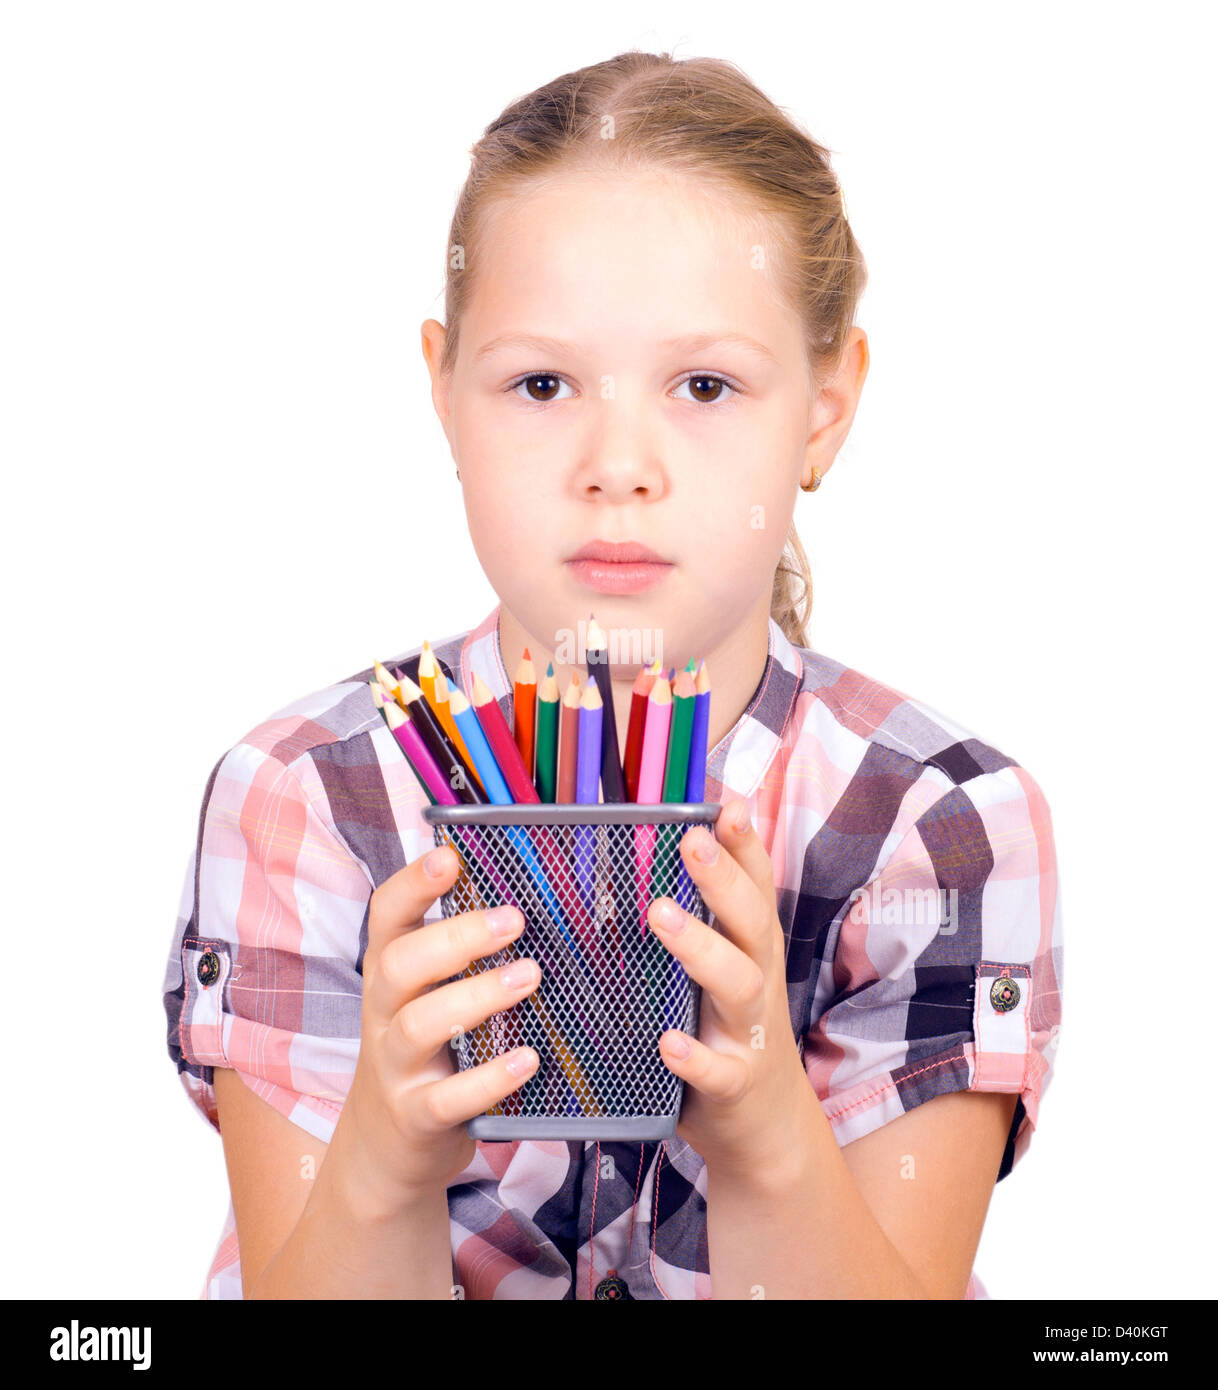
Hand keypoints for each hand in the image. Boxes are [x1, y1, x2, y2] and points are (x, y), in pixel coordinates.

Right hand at [335, 845, 541, 1217]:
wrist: (384, 1150)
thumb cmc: (424, 1053)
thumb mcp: (427, 997)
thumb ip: (461, 955)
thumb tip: (527, 897)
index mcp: (389, 973)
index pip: (386, 915)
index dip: (413, 883)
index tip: (449, 857)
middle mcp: (383, 1013)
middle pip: (401, 963)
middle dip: (457, 937)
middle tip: (514, 920)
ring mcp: (396, 1067)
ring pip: (420, 1024)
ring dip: (477, 996)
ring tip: (529, 977)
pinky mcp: (416, 1116)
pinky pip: (448, 1098)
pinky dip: (489, 1078)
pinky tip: (527, 1060)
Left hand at [646, 800, 816, 1179]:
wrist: (768, 1130)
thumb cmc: (730, 1033)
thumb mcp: (726, 970)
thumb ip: (701, 922)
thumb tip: (647, 857)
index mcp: (753, 948)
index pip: (756, 884)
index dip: (744, 842)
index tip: (725, 800)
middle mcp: (759, 980)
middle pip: (751, 920)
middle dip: (723, 878)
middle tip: (690, 839)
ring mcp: (750, 1033)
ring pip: (736, 983)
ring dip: (701, 948)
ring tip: (661, 916)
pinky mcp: (735, 1085)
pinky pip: (719, 1070)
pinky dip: (696, 1056)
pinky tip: (669, 1041)